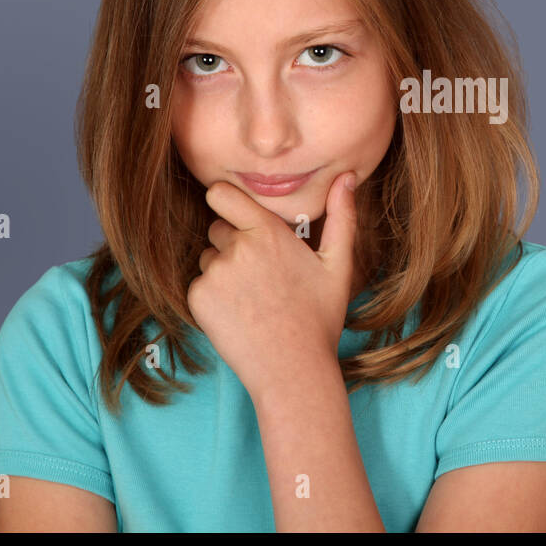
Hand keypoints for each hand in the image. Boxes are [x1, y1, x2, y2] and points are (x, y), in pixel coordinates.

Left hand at [186, 171, 357, 401]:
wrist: (293, 368)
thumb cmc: (319, 317)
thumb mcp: (338, 265)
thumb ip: (342, 216)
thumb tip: (347, 177)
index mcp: (267, 232)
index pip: (221, 195)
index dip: (228, 202)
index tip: (239, 215)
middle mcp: (236, 248)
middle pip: (218, 228)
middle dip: (234, 243)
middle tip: (263, 275)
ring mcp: (214, 274)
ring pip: (209, 258)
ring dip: (224, 270)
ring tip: (254, 298)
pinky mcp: (198, 299)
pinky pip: (200, 285)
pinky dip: (214, 297)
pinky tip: (240, 314)